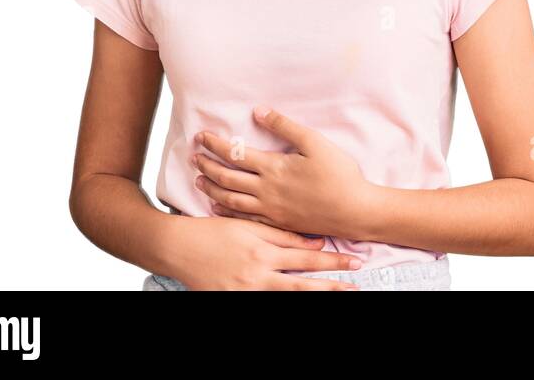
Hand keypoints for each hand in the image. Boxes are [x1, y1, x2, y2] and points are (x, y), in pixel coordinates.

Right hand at [168, 215, 361, 289]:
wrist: (178, 248)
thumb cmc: (215, 232)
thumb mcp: (250, 227)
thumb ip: (283, 235)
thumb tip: (316, 241)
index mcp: (264, 252)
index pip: (307, 258)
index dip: (333, 261)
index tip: (355, 263)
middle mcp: (258, 276)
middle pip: (302, 285)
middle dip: (331, 286)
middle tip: (355, 286)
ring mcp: (245, 292)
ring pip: (285, 299)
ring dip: (312, 297)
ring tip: (335, 296)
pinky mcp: (231, 302)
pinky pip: (262, 305)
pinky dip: (280, 304)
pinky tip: (296, 303)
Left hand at [192, 105, 375, 239]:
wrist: (353, 210)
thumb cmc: (338, 174)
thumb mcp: (314, 142)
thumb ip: (285, 126)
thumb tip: (259, 111)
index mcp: (273, 167)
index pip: (235, 153)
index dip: (215, 144)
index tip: (201, 136)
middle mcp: (266, 190)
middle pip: (227, 177)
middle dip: (207, 165)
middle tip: (194, 157)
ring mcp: (270, 209)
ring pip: (231, 199)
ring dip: (211, 188)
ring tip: (199, 181)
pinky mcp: (277, 222)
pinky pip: (244, 218)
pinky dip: (226, 211)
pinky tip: (218, 207)